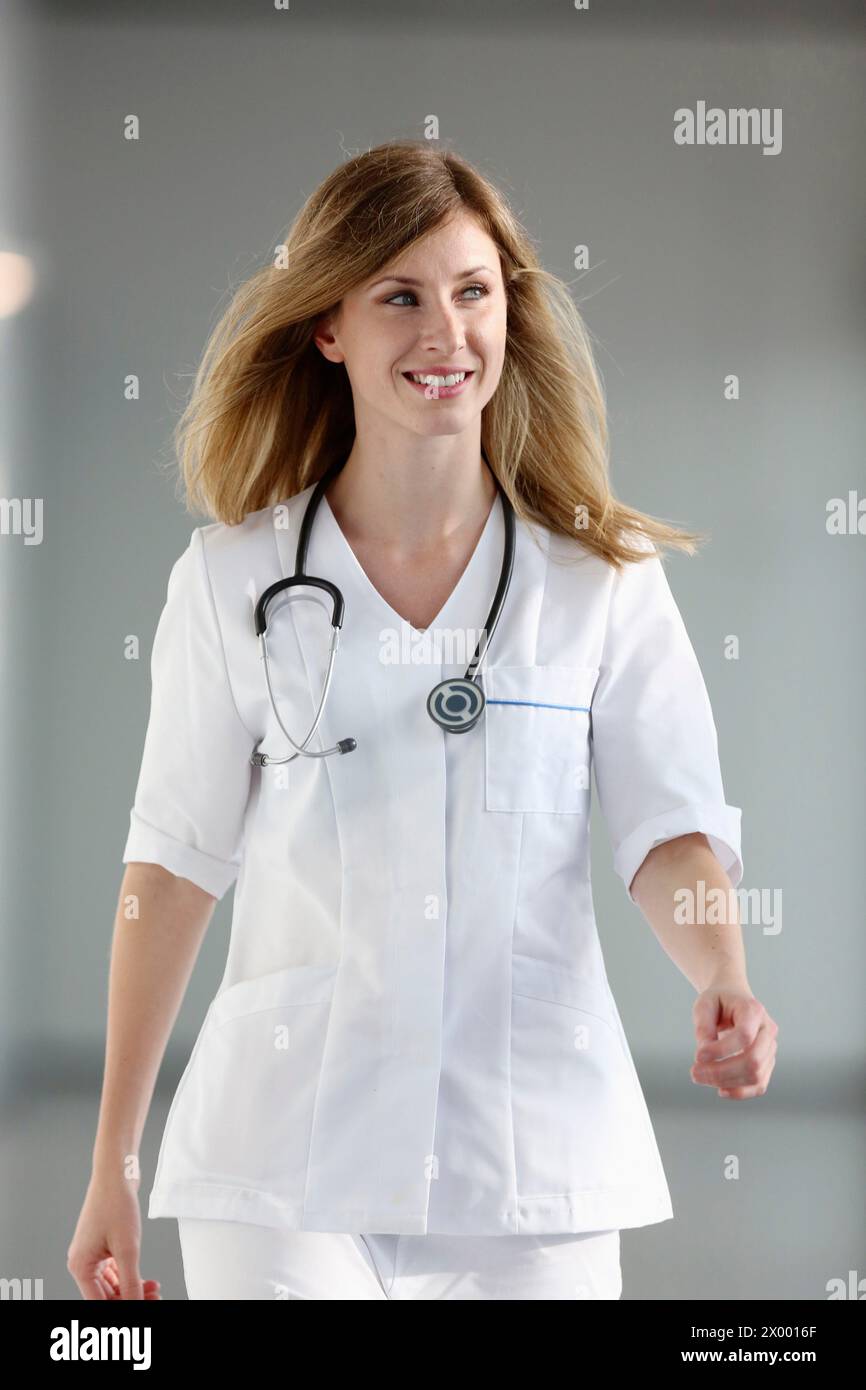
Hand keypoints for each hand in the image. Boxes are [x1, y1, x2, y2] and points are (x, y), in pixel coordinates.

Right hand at [67, 1173, 161, 1299]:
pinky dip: (130, 1275)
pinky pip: (115, 1269)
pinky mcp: (103, 1244)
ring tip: (155, 1289)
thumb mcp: (127, 1249)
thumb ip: (130, 1282)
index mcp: (80, 1266)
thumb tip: (136, 1304)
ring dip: (133, 1288)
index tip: (144, 1306)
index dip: (123, 1307)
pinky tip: (147, 1279)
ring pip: (112, 1283)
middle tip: (156, 1298)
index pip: (99, 1302)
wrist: (117, 1173)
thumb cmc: (116, 1205)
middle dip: (131, 1298)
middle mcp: (82, 1262)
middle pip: (106, 1295)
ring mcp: (92, 1253)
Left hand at [690, 985, 777, 1098]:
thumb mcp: (704, 1005)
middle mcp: (768, 1030)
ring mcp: (770, 1048)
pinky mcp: (767, 1063)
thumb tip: (704, 1057)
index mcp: (754, 1010)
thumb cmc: (718, 1002)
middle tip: (694, 1073)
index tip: (697, 1056)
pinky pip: (759, 1085)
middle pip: (753, 1060)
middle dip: (721, 1072)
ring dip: (726, 1082)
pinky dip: (741, 1092)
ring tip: (700, 1077)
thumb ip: (703, 1026)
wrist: (733, 999)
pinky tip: (720, 1090)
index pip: (744, 1036)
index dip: (720, 1050)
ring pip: (756, 1076)